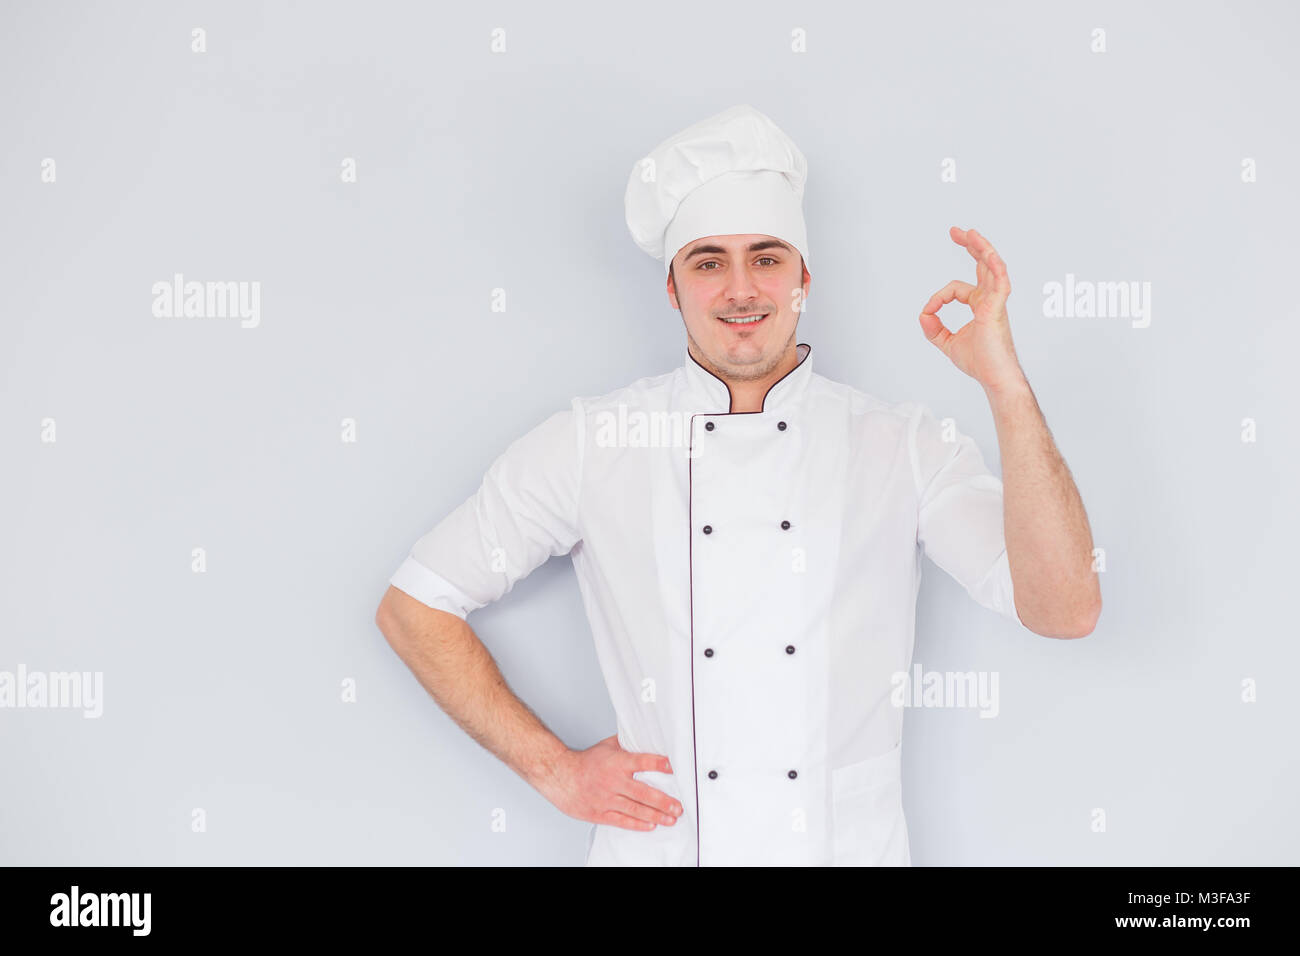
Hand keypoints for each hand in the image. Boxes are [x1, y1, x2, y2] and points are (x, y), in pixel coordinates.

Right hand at [538, 734, 682, 830]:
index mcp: (616, 762)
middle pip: (643, 792)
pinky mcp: (600, 813)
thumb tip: (647, 736)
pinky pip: (622, 821)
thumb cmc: (586, 762)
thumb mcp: (607, 746)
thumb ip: (628, 744)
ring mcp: (606, 799)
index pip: (642, 761)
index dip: (659, 764)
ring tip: (671, 819)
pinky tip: (651, 825)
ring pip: (635, 809)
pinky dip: (638, 824)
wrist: (560, 776)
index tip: (674, 767)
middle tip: (678, 806)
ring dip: (656, 815)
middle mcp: (613, 781)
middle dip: (664, 801)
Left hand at [918, 226, 1026, 392]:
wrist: (993, 378)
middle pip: (982, 265)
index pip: (957, 289)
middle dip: (970, 246)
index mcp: (981, 305)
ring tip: (969, 233)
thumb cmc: (979, 362)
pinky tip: (987, 254)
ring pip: (992, 267)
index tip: (928, 311)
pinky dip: (994, 266)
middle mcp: (990, 299)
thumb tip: (923, 314)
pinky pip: (999, 281)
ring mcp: (996, 302)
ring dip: (981, 248)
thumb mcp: (948, 343)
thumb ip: (934, 329)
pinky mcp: (997, 308)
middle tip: (956, 231)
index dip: (938, 297)